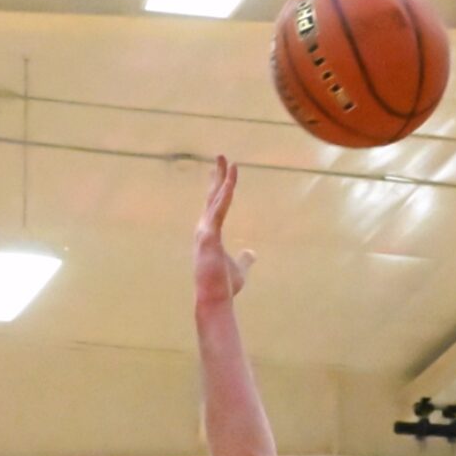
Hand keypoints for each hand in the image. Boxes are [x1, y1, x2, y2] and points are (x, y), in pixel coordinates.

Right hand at [194, 156, 255, 306]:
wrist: (215, 299)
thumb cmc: (224, 286)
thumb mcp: (239, 269)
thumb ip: (245, 259)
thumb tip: (252, 252)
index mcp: (210, 234)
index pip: (215, 205)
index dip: (219, 187)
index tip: (222, 172)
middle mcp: (203, 229)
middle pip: (212, 196)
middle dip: (217, 175)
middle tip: (222, 156)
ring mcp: (204, 231)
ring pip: (216, 199)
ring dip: (221, 178)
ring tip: (226, 159)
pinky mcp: (209, 235)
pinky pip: (219, 209)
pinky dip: (226, 193)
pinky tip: (231, 181)